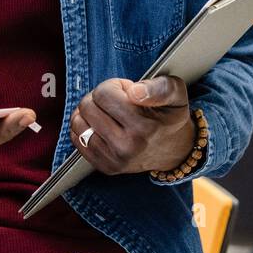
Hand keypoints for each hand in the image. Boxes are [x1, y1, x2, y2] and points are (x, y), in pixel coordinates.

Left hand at [68, 76, 196, 174]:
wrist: (174, 150)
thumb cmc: (169, 116)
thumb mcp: (176, 93)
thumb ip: (160, 87)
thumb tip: (135, 91)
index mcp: (144, 126)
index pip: (104, 94)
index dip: (114, 85)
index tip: (128, 91)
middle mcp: (128, 146)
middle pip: (88, 106)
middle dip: (100, 97)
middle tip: (118, 102)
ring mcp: (114, 159)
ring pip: (78, 122)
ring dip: (89, 112)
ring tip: (108, 113)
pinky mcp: (105, 167)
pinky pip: (76, 139)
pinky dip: (83, 127)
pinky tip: (99, 125)